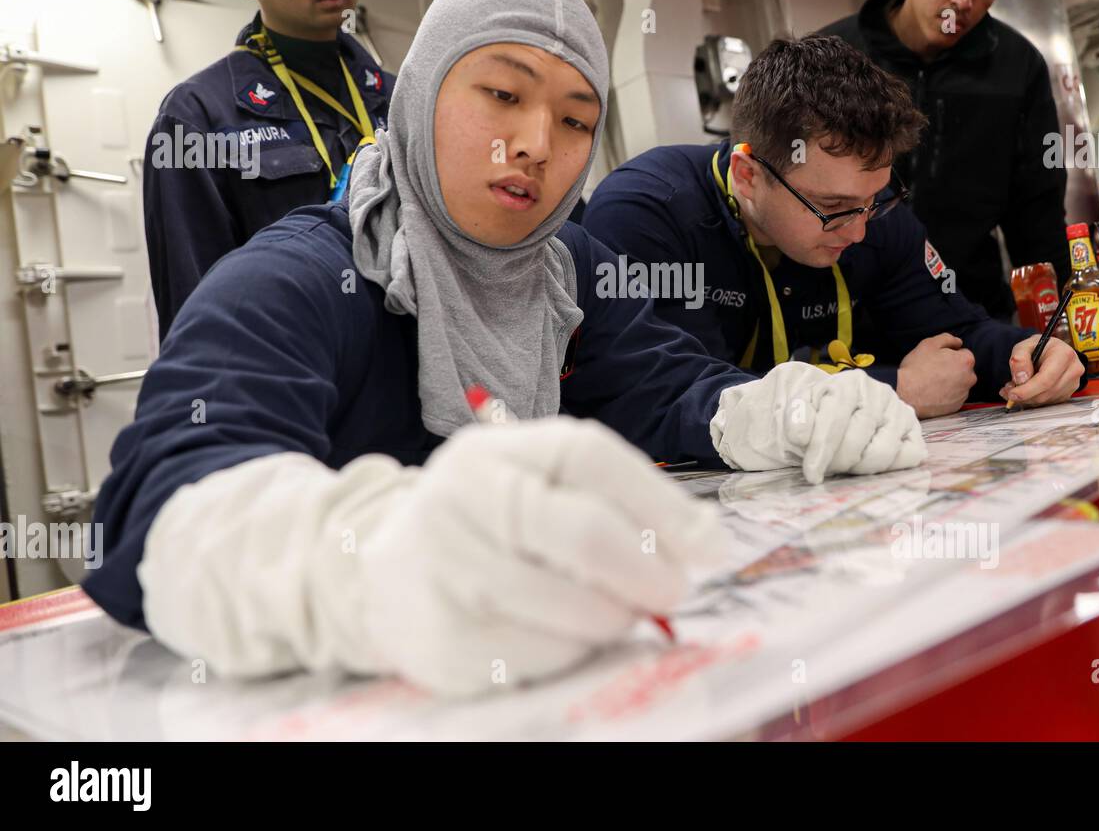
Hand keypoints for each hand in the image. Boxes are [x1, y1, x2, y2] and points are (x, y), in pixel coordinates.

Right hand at [360, 417, 726, 695]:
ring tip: (618, 611)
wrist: (381, 578)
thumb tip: (705, 540)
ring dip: (618, 616)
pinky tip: (564, 635)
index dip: (660, 500)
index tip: (709, 542)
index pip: (589, 455)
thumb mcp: (530, 485)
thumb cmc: (483, 526)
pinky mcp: (446, 641)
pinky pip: (545, 655)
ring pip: (574, 605)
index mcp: (494, 452)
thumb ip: (607, 498)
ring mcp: (447, 572)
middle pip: (585, 533)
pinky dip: (575, 651)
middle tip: (674, 589)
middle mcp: (461, 499)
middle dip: (650, 569)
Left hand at [710, 361, 925, 484]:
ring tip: (847, 463)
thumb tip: (801, 436)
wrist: (843, 408)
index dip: (821, 451)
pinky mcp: (915, 428)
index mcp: (848, 383)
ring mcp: (900, 409)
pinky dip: (889, 466)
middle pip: (858, 440)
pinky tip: (869, 461)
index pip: (834, 422)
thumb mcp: (802, 408)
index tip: (811, 475)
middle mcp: (879, 392)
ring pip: (884, 452)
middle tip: (827, 468)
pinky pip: (909, 456)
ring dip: (861, 468)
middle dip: (838, 462)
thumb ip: (796, 418)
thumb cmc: (821, 411)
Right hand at [895, 333, 976, 417]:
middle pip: (963, 370)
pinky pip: (954, 397)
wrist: (905, 396)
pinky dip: (946, 395)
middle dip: (952, 368)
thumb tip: (958, 342)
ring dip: (950, 382)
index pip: (964, 353)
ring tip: (931, 382)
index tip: (938, 359)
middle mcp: (970, 379)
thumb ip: (948, 339)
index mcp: (966, 361)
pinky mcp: (956, 406)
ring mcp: (963, 394)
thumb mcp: (929, 344)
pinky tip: (933, 393)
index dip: (950, 354)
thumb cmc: (916, 369)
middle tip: (933, 370)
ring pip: (959, 384)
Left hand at [998, 335, 1083, 407]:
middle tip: (1009, 391)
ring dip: (1027, 399)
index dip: (1027, 390)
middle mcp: (1073, 370)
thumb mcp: (1025, 345)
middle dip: (1024, 396)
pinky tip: (1026, 391)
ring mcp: (1072, 383)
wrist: (1053, 351)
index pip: (1046, 380)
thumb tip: (1021, 378)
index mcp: (1064, 355)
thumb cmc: (1040, 347)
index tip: (1012, 394)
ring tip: (1016, 388)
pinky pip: (1048, 402)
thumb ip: (1019, 358)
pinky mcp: (1068, 393)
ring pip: (1046, 400)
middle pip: (1046, 393)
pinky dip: (1034, 400)